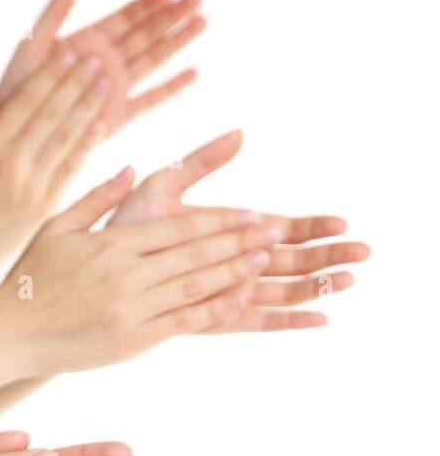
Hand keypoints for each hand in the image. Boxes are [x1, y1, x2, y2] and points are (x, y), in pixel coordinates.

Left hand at [0, 0, 204, 133]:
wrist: (16, 136)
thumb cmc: (16, 91)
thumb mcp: (33, 46)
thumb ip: (54, 14)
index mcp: (88, 42)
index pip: (125, 18)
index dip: (147, 4)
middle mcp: (106, 63)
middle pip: (146, 34)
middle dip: (172, 17)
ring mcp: (114, 90)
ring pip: (153, 61)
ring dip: (177, 42)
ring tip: (202, 23)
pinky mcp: (117, 117)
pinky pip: (149, 100)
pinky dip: (170, 88)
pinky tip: (191, 74)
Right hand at [0, 45, 115, 286]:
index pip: (26, 101)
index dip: (49, 74)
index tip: (68, 53)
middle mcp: (12, 164)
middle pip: (51, 114)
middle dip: (75, 83)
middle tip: (96, 59)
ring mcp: (30, 187)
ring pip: (65, 139)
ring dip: (87, 108)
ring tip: (105, 83)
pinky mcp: (43, 208)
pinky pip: (70, 171)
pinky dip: (86, 147)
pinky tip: (99, 126)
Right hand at [0, 172, 274, 374]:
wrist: (8, 332)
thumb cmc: (29, 278)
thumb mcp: (57, 227)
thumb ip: (98, 198)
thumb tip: (132, 170)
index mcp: (113, 242)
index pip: (179, 228)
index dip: (220, 221)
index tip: (250, 215)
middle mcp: (127, 274)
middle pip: (195, 253)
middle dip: (238, 242)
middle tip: (273, 232)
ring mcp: (131, 309)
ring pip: (195, 286)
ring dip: (234, 272)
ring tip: (265, 261)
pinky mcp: (131, 341)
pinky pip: (181, 323)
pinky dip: (212, 310)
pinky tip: (238, 300)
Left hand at [111, 130, 370, 330]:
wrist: (92, 270)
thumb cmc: (123, 228)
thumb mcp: (164, 186)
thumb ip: (202, 163)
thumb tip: (241, 134)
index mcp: (225, 232)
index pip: (279, 228)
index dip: (311, 226)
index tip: (343, 222)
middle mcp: (228, 264)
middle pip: (289, 262)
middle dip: (326, 257)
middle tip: (364, 254)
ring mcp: (220, 292)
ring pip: (278, 292)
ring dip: (314, 287)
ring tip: (348, 283)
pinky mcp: (207, 317)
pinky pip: (251, 321)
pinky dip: (283, 319)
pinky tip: (315, 320)